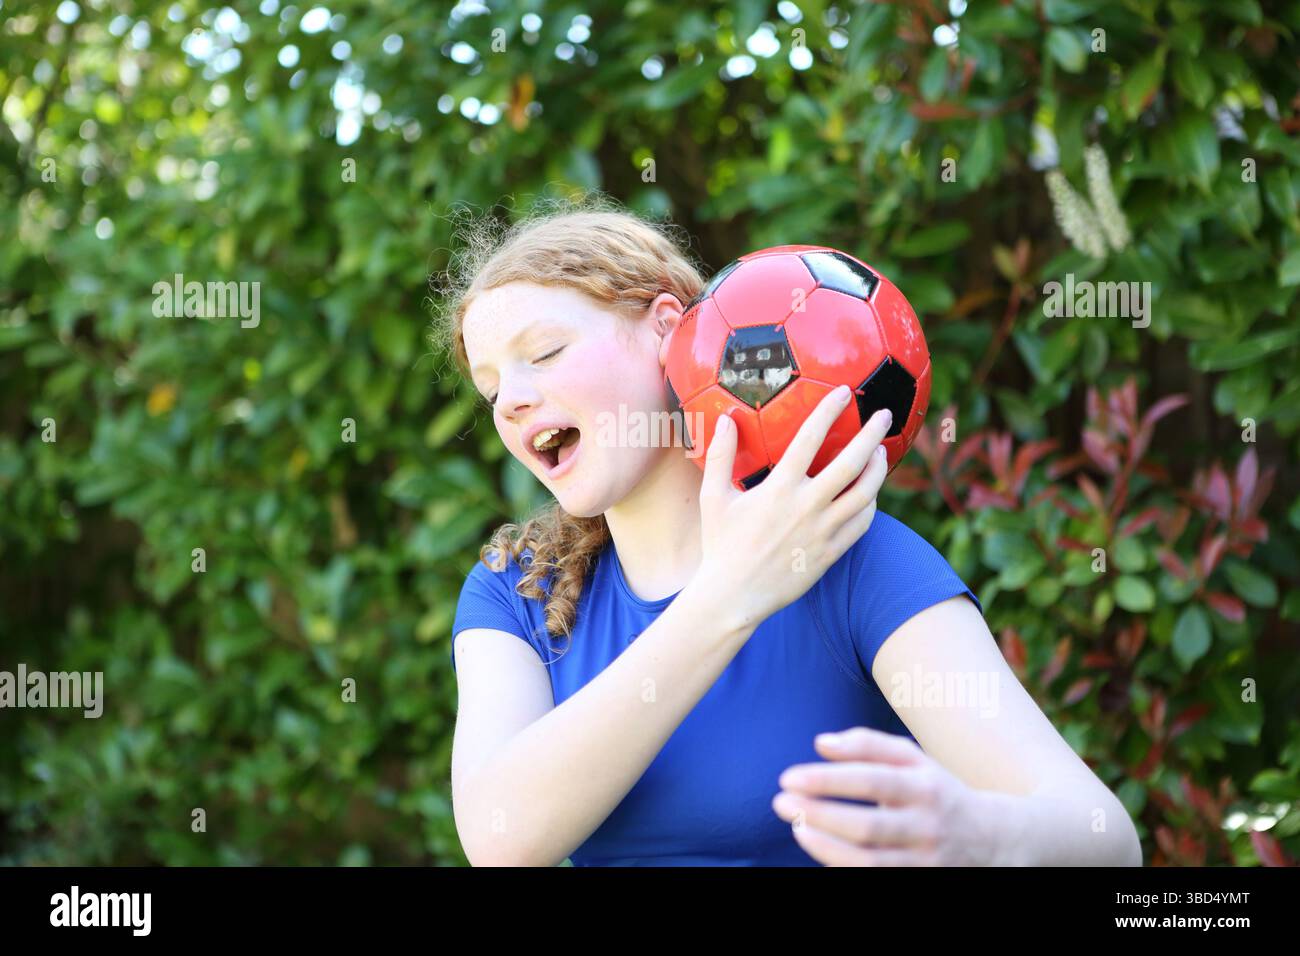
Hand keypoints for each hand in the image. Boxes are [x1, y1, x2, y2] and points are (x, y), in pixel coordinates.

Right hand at [696, 385, 891, 628]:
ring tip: (881, 453)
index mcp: (779, 489)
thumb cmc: (720, 545)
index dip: (829, 411)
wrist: (734, 597)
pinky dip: (870, 504)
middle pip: (851, 463)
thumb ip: (720, 456)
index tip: (845, 393)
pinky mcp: (831, 553)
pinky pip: (861, 523)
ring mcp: (822, 532)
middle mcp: (806, 507)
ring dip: (878, 469)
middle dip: (872, 434)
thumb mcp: (713, 498)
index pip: (810, 439)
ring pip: (864, 494)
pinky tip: (870, 493)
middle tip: (885, 415)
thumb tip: (726, 419)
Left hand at [771, 726, 998, 865]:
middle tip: (778, 801)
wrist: (997, 841)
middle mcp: (928, 825)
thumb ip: (867, 744)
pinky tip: (817, 847)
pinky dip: (842, 865)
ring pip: (869, 861)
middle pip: (867, 825)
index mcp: (926, 786)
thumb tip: (820, 743)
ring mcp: (926, 861)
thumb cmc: (938, 791)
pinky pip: (875, 879)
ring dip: (824, 846)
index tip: (787, 776)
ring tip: (793, 826)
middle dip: (818, 814)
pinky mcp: (921, 882)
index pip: (871, 780)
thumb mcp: (914, 759)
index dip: (827, 779)